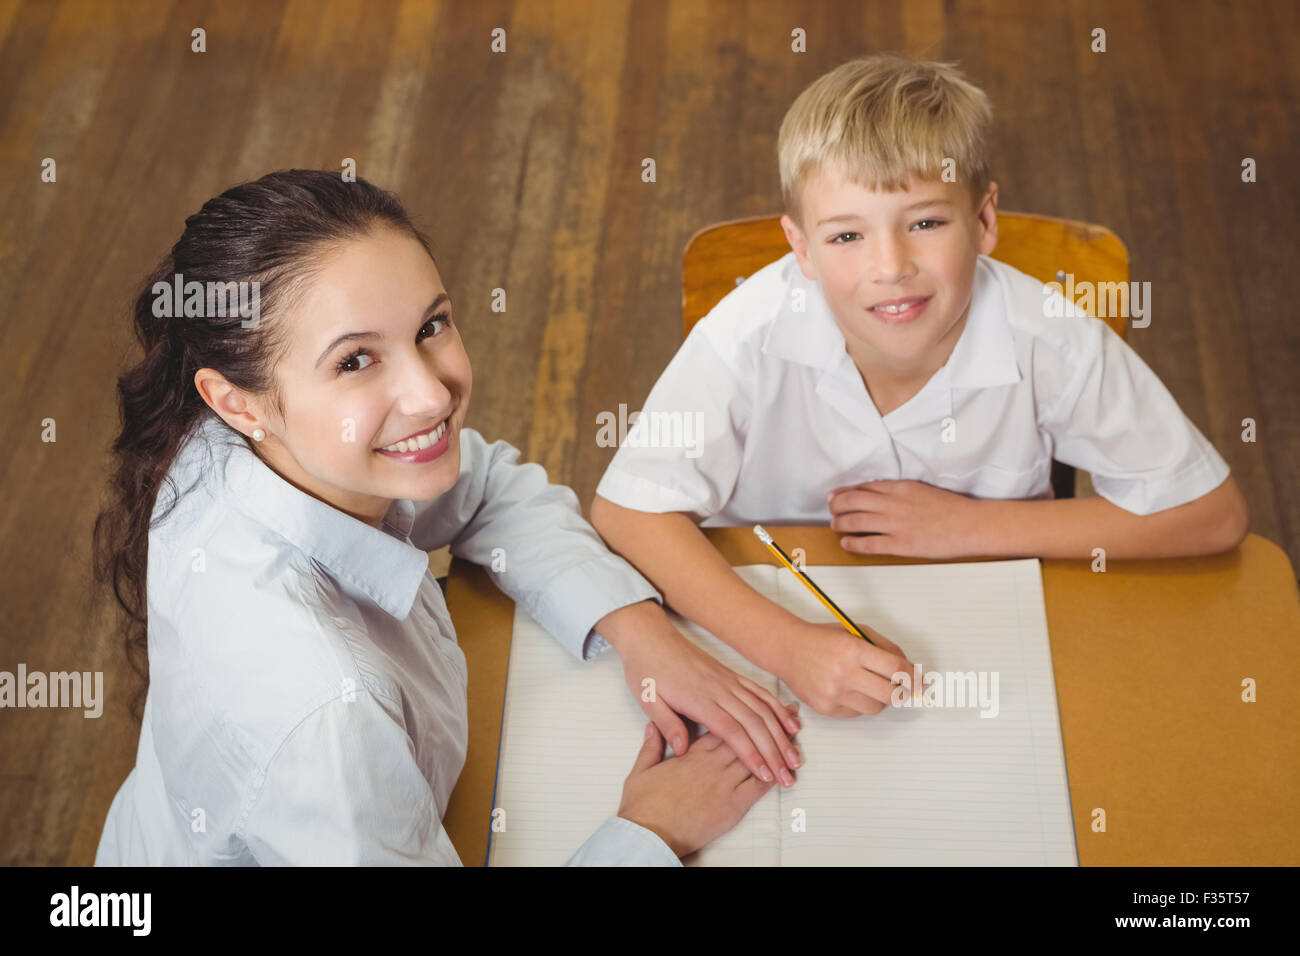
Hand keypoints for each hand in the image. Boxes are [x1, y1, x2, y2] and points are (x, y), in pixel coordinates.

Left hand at [606, 605, 802, 786]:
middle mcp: (719, 690)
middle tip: (788, 775)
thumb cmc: (647, 670)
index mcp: (699, 699)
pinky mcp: (731, 675)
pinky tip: (790, 723)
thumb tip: (682, 751)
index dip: (751, 754)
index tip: (764, 774)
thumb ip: (667, 725)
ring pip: (762, 709)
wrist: (651, 638)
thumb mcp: (647, 700)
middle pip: (754, 724)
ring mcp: (728, 681)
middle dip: (774, 751)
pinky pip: (760, 692)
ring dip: (781, 734)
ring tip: (794, 756)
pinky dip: (778, 708)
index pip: (732, 731)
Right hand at [617, 723, 778, 857]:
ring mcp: (723, 782)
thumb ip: (652, 746)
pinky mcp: (731, 804)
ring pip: (755, 758)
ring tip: (794, 738)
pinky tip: (783, 768)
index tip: (757, 707)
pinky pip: (757, 786)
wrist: (648, 831)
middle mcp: (711, 762)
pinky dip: (772, 775)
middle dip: (769, 725)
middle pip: (745, 739)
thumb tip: (653, 728)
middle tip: (790, 715)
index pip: (722, 729)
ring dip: (776, 748)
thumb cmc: (643, 804)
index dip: (742, 717)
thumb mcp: (641, 769)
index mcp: (692, 753)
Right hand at [779, 620, 921, 717]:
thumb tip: (910, 668)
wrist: (787, 649)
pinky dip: (860, 704)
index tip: (920, 681)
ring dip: (881, 699)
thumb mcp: (855, 631)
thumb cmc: (822, 638)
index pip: (896, 669)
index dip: (914, 677)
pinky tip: (851, 690)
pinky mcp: (826, 708)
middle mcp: (844, 673)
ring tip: (872, 686)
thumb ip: (885, 647)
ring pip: (875, 708)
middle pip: (890, 694)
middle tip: (903, 688)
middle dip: (902, 692)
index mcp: (853, 650)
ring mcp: (834, 693)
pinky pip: (856, 713)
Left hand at [828, 479, 983, 557]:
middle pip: (854, 501)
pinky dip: (853, 543)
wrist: (971, 525)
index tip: (836, 495)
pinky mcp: (901, 543)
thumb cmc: (952, 509)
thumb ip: (900, 492)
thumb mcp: (922, 490)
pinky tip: (847, 543)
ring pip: (856, 521)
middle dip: (837, 505)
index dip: (845, 491)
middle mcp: (894, 503)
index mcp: (901, 487)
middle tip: (831, 509)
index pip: (864, 487)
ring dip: (840, 523)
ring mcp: (896, 524)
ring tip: (835, 525)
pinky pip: (869, 543)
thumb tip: (880, 497)